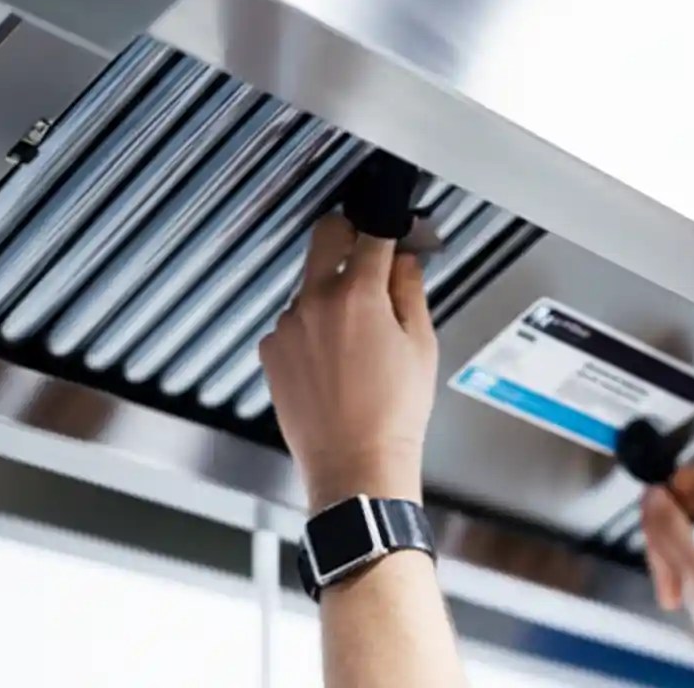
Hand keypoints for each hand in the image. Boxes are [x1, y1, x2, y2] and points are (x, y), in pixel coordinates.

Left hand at [261, 215, 437, 511]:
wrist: (355, 464)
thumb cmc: (392, 414)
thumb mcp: (421, 344)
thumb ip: (410, 290)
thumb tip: (404, 260)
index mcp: (357, 295)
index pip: (370, 233)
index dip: (386, 229)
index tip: (391, 232)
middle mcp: (314, 302)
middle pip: (325, 238)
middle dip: (347, 237)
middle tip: (365, 253)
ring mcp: (287, 326)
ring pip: (309, 286)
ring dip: (330, 294)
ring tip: (356, 337)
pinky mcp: (271, 351)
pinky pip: (294, 322)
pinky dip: (311, 328)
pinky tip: (334, 360)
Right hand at [642, 466, 693, 687]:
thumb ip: (669, 527)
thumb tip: (651, 493)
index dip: (670, 492)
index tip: (653, 519)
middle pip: (689, 501)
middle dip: (666, 534)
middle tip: (661, 567)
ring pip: (689, 524)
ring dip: (672, 552)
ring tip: (672, 587)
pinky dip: (684, 562)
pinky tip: (682, 587)